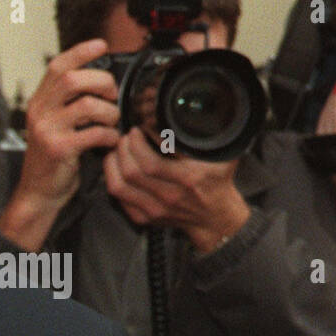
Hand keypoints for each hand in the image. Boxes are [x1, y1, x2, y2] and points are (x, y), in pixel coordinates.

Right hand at [0, 38, 121, 249]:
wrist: (40, 191)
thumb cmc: (57, 157)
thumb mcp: (58, 124)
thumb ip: (72, 103)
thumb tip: (104, 82)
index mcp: (41, 102)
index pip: (58, 66)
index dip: (80, 52)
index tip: (102, 45)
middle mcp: (40, 111)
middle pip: (73, 80)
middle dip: (101, 83)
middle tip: (111, 96)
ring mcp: (47, 130)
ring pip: (87, 105)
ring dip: (109, 112)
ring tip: (111, 123)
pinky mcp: (59, 148)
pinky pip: (94, 133)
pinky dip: (109, 135)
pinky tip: (109, 142)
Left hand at [102, 127, 249, 253]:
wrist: (215, 217)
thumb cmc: (217, 184)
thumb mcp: (222, 157)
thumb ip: (210, 139)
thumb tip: (190, 118)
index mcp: (189, 179)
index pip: (151, 163)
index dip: (137, 144)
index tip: (136, 131)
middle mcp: (170, 197)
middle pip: (131, 172)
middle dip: (123, 149)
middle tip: (125, 138)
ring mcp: (155, 210)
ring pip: (118, 186)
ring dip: (113, 164)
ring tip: (117, 151)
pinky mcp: (145, 218)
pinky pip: (119, 199)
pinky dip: (114, 180)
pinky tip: (118, 168)